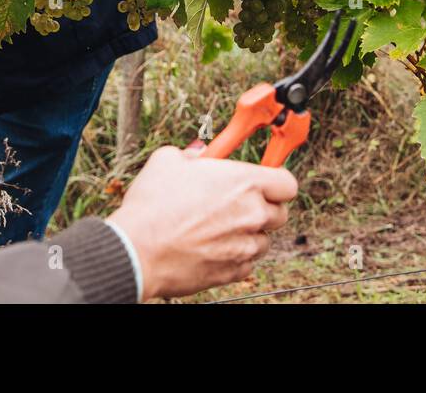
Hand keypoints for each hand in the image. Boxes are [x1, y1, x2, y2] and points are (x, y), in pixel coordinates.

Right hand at [108, 146, 297, 299]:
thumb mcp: (167, 161)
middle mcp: (252, 214)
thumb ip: (191, 154)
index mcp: (244, 182)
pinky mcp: (235, 271)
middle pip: (280, 213)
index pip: (287, 183)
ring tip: (219, 229)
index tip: (266, 183)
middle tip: (239, 205)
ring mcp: (245, 245)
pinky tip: (212, 248)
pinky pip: (247, 263)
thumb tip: (198, 155)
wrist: (137, 250)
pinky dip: (235, 256)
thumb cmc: (152, 205)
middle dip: (263, 208)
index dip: (277, 182)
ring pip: (263, 240)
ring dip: (248, 235)